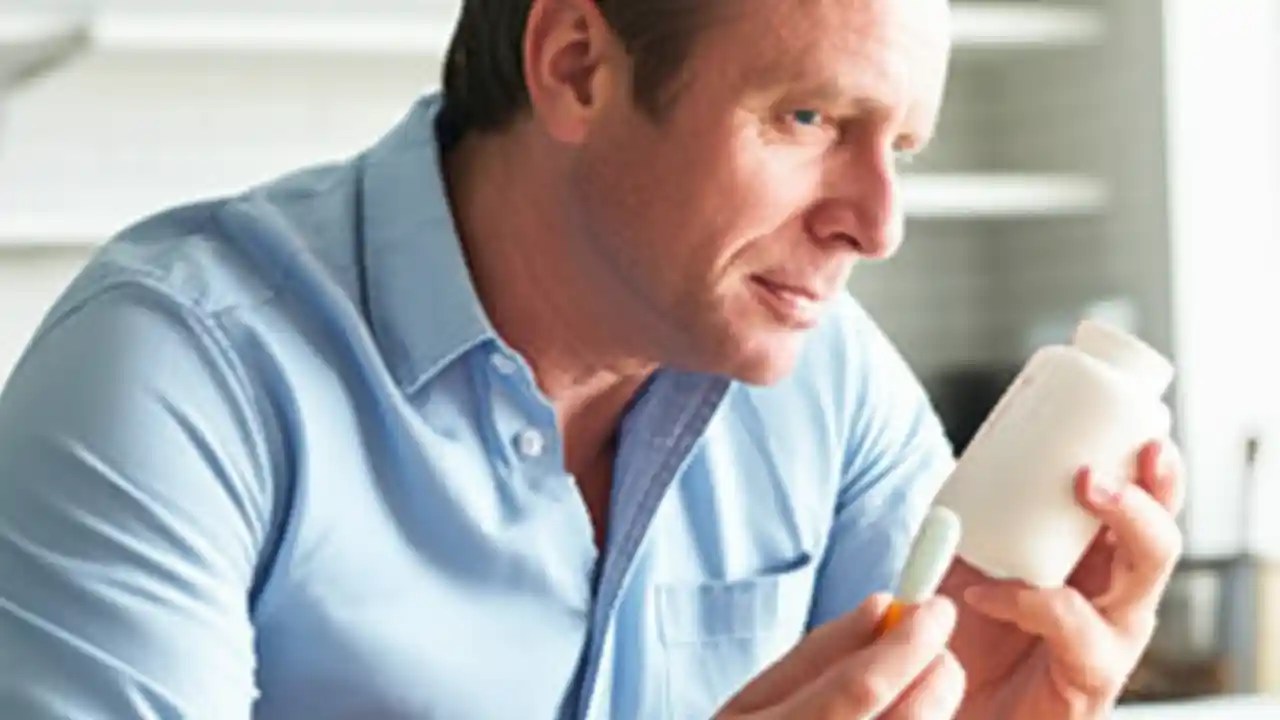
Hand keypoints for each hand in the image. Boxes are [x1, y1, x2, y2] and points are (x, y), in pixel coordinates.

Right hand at [718, 594, 964, 718]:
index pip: (860, 688)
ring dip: (932, 707)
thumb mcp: (753, 703)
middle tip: (936, 648)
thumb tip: (885, 608)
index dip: (907, 644)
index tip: (935, 608)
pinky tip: (895, 718)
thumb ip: (817, 654)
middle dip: (937, 675)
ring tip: (911, 691)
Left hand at [944, 439, 1185, 718]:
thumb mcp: (968, 559)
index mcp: (1096, 562)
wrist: (948, 703)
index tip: (1140, 433)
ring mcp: (1110, 640)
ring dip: (1125, 525)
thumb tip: (964, 461)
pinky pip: (1076, 629)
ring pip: (1143, 583)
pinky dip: (1029, 601)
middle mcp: (1116, 598)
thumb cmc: (970, 633)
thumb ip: (974, 516)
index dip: (1151, 473)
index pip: (1142, 509)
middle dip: (1146, 494)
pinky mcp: (1089, 679)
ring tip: (1087, 487)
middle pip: (1158, 540)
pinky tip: (986, 593)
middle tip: (1103, 462)